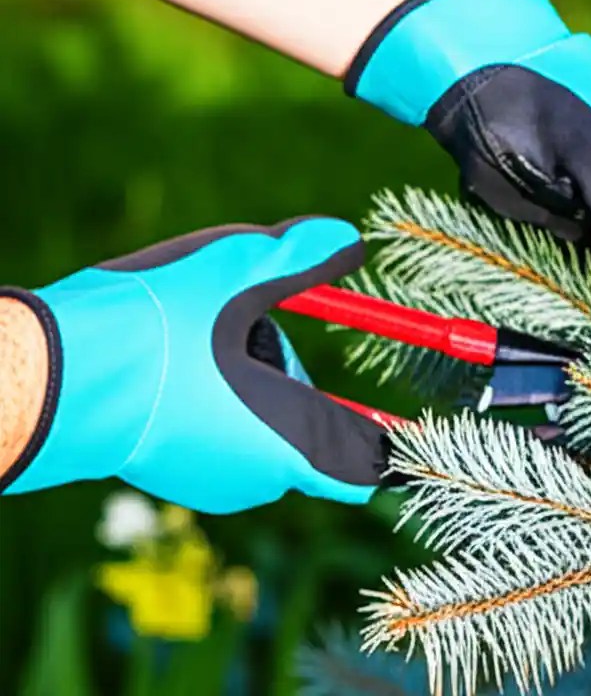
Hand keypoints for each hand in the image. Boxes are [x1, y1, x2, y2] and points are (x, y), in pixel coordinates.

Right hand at [0, 218, 384, 513]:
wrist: (49, 373)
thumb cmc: (153, 325)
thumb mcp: (239, 269)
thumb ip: (302, 258)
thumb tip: (351, 240)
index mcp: (289, 440)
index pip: (366, 462)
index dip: (389, 445)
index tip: (406, 433)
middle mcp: (256, 478)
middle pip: (307, 427)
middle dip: (291, 378)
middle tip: (247, 332)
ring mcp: (210, 484)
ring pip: (258, 430)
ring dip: (246, 387)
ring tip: (195, 347)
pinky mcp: (170, 476)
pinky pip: (216, 438)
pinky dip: (208, 402)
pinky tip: (168, 370)